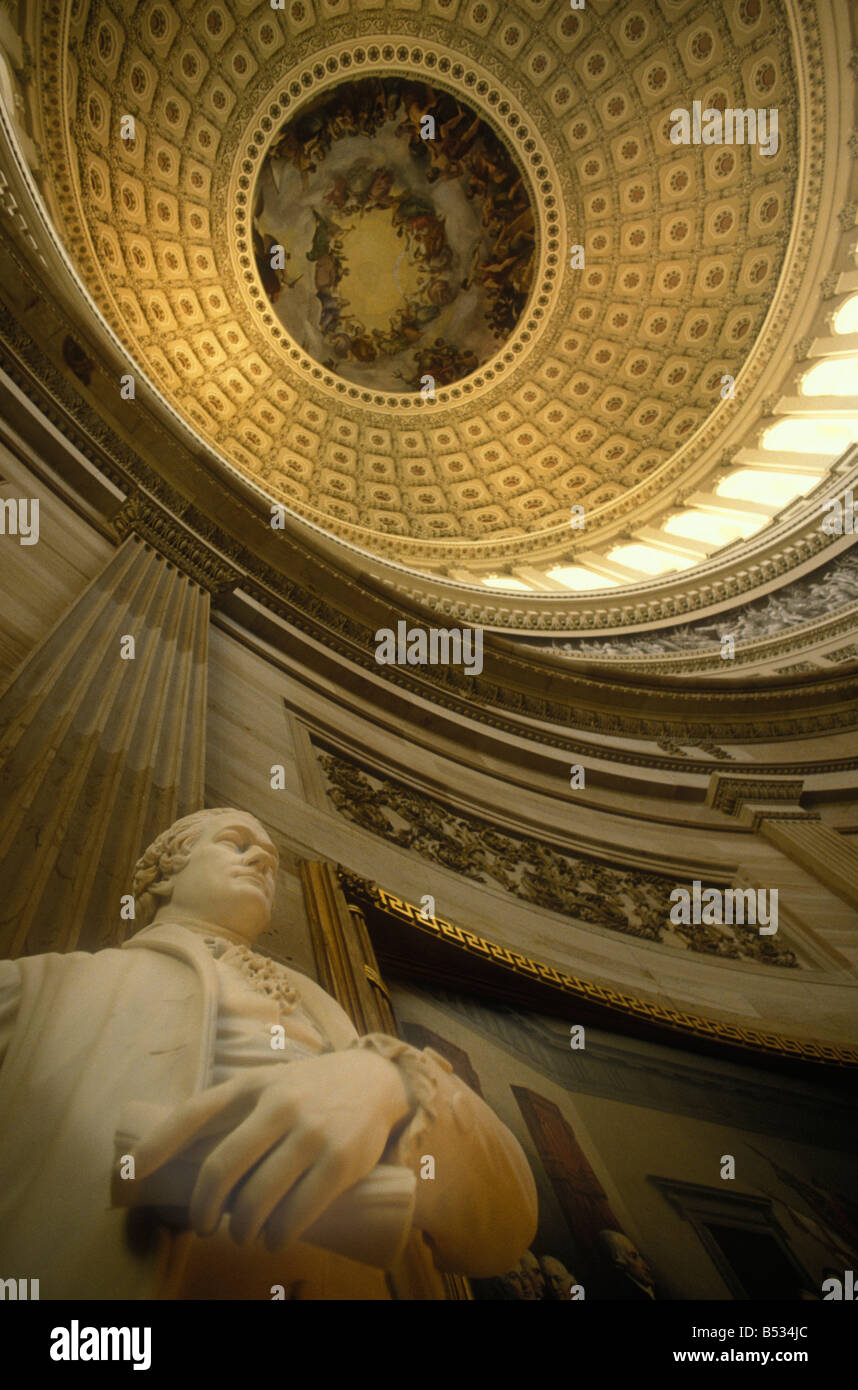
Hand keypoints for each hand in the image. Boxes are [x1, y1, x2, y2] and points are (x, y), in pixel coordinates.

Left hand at [131, 1050, 409, 1250]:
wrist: (375, 1079)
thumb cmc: (307, 1091)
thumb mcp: (268, 1085)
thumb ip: (232, 1116)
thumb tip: (179, 1163)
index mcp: (251, 1086)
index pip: (194, 1112)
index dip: (159, 1143)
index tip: (133, 1172)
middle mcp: (277, 1105)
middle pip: (221, 1167)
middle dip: (203, 1208)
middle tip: (204, 1226)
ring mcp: (310, 1132)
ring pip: (257, 1197)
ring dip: (241, 1229)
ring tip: (244, 1235)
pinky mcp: (339, 1160)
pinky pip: (298, 1211)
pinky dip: (278, 1235)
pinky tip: (274, 1239)